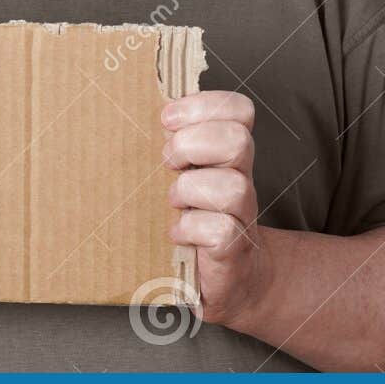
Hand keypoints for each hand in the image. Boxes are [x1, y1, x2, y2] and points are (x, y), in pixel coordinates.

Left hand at [162, 89, 268, 328]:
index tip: (168, 120)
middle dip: (193, 145)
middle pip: (238, 141)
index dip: (206, 106)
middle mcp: (242, 177)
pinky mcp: (234, 248)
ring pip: (232, 187)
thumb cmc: (197, 216)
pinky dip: (191, 229)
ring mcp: (243, 213)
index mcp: (229, 153)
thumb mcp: (186, 172)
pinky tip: (178, 234)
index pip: (240, 110)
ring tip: (173, 201)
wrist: (232, 277)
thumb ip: (176, 142)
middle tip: (170, 161)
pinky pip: (220, 229)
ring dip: (191, 190)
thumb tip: (141, 108)